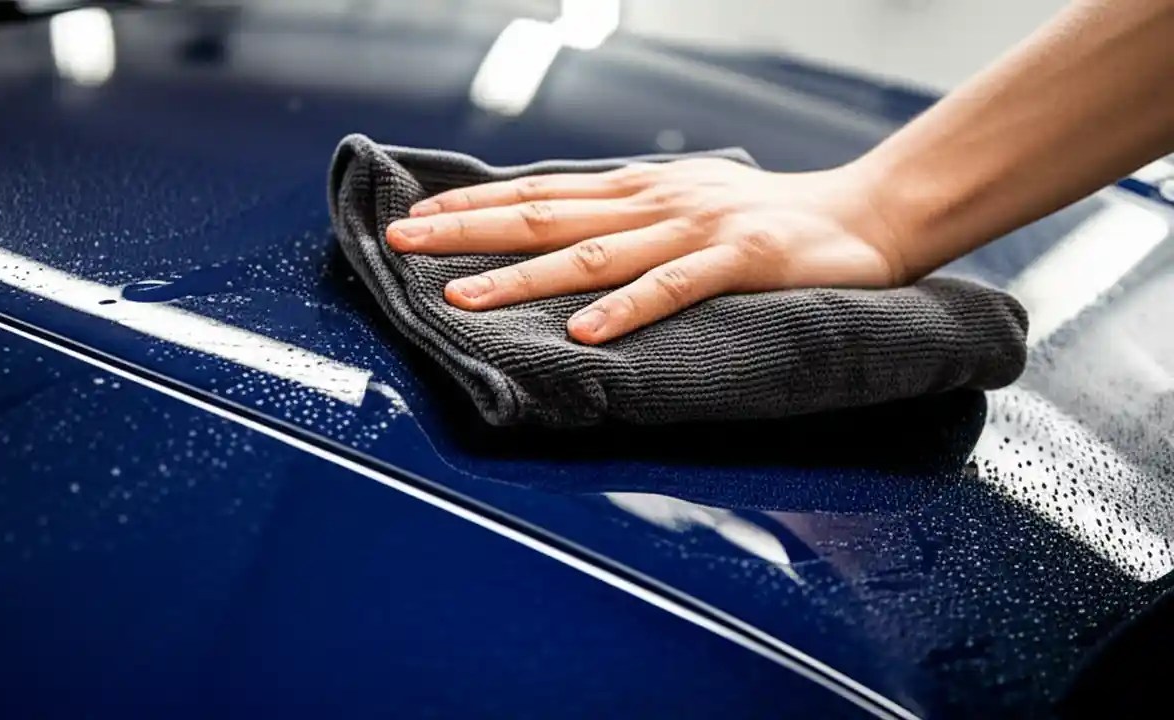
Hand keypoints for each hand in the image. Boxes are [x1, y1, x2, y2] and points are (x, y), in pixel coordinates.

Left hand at [386, 158, 905, 343]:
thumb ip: (629, 218)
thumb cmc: (771, 220)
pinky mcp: (741, 260)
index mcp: (640, 189)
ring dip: (524, 277)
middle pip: (545, 214)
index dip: (474, 205)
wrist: (867, 213)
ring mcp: (695, 228)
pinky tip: (582, 332)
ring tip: (464, 297)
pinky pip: (673, 288)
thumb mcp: (687, 204)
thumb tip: (562, 237)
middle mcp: (655, 201)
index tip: (415, 218)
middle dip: (468, 230)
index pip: (540, 193)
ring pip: (593, 253)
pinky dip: (625, 309)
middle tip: (403, 243)